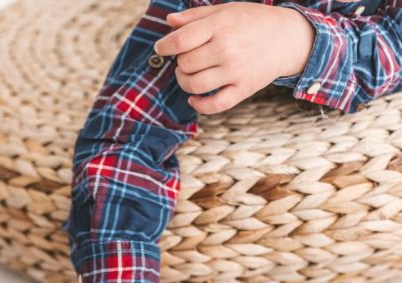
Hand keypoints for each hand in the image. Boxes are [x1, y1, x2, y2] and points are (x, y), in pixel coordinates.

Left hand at [154, 2, 314, 113]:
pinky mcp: (243, 89)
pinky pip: (214, 105)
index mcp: (220, 26)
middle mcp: (227, 49)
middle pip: (185, 63)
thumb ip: (196, 17)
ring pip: (194, 84)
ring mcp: (235, 71)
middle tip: (187, 59)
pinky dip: (199, 105)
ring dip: (184, 82)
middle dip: (180, 62)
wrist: (287, 38)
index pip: (181, 40)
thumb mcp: (226, 10)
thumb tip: (169, 22)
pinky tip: (193, 99)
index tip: (161, 48)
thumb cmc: (253, 21)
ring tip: (188, 75)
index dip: (165, 46)